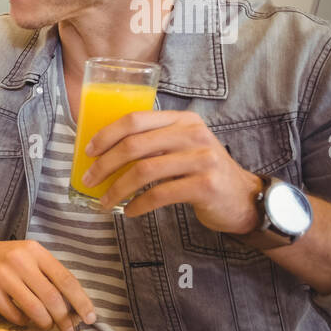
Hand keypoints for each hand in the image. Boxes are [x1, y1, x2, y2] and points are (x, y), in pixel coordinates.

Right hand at [0, 225, 95, 330]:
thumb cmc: (3, 258)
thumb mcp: (28, 256)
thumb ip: (48, 275)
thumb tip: (72, 305)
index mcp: (35, 251)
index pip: (66, 279)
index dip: (81, 302)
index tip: (90, 318)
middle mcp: (20, 261)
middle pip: (52, 297)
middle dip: (63, 318)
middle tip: (67, 329)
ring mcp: (3, 276)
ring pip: (34, 308)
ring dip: (45, 322)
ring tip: (46, 325)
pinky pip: (14, 314)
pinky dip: (23, 321)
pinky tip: (24, 319)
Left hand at [83, 110, 262, 233]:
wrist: (242, 197)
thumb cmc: (202, 173)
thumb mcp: (182, 147)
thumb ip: (154, 143)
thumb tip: (104, 153)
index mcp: (183, 120)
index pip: (135, 119)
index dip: (106, 135)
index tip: (88, 152)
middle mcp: (193, 134)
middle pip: (134, 145)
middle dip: (104, 165)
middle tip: (89, 181)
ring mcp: (202, 159)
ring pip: (143, 171)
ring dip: (117, 189)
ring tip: (105, 202)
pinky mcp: (206, 185)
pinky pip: (159, 194)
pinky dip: (138, 205)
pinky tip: (130, 211)